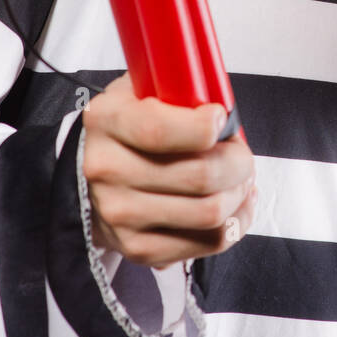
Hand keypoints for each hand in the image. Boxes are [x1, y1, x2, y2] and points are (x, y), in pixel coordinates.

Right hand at [82, 72, 256, 268]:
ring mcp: (120, 214)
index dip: (203, 126)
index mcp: (107, 120)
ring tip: (241, 178)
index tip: (222, 117)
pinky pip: (208, 241)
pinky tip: (235, 202)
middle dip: (239, 162)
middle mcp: (106, 170)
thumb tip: (224, 102)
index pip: (158, 130)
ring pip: (210, 212)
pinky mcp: (138, 248)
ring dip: (240, 192)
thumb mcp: (144, 89)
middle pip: (199, 176)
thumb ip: (178, 88)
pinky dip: (236, 221)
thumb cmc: (133, 124)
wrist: (94, 174)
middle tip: (242, 153)